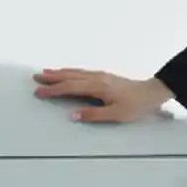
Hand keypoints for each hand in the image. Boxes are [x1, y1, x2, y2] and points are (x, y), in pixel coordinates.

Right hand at [32, 69, 174, 122]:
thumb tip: (72, 115)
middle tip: (36, 78)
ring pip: (75, 72)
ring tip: (46, 73)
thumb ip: (93, 115)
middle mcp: (97, 78)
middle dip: (52, 78)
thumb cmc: (135, 106)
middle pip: (70, 77)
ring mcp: (100, 75)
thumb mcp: (116, 114)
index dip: (53, 90)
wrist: (151, 93)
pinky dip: (70, 71)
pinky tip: (68, 72)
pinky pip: (82, 72)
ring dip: (60, 72)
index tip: (39, 92)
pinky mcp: (104, 76)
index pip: (70, 88)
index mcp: (97, 87)